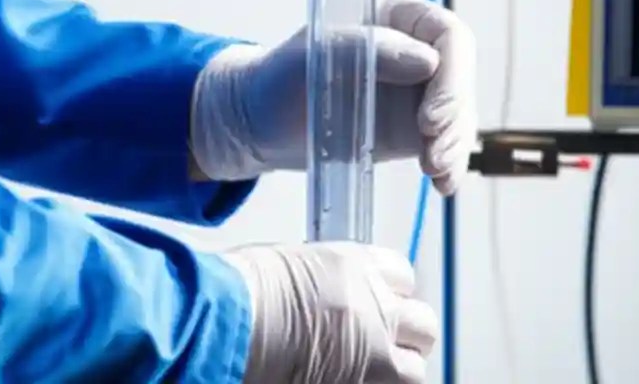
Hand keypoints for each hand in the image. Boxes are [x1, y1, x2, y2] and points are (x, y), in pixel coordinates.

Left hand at [191, 0, 477, 193]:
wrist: (259, 123)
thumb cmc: (278, 77)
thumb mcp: (312, 56)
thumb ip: (367, 49)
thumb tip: (427, 61)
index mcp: (395, 20)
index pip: (446, 34)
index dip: (452, 74)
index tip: (431, 115)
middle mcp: (414, 53)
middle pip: (459, 78)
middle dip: (455, 118)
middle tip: (434, 154)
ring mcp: (417, 94)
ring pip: (459, 115)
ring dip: (455, 146)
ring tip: (435, 174)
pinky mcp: (413, 131)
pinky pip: (445, 144)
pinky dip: (449, 165)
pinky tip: (442, 185)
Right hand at [224, 242, 437, 383]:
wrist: (216, 329)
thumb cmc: (235, 297)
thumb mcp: (288, 268)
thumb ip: (326, 282)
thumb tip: (334, 297)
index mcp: (354, 266)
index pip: (403, 275)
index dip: (388, 292)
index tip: (378, 302)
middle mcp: (373, 309)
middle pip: (422, 324)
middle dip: (405, 334)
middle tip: (380, 343)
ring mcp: (372, 357)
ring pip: (414, 371)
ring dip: (394, 371)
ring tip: (365, 371)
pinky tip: (344, 378)